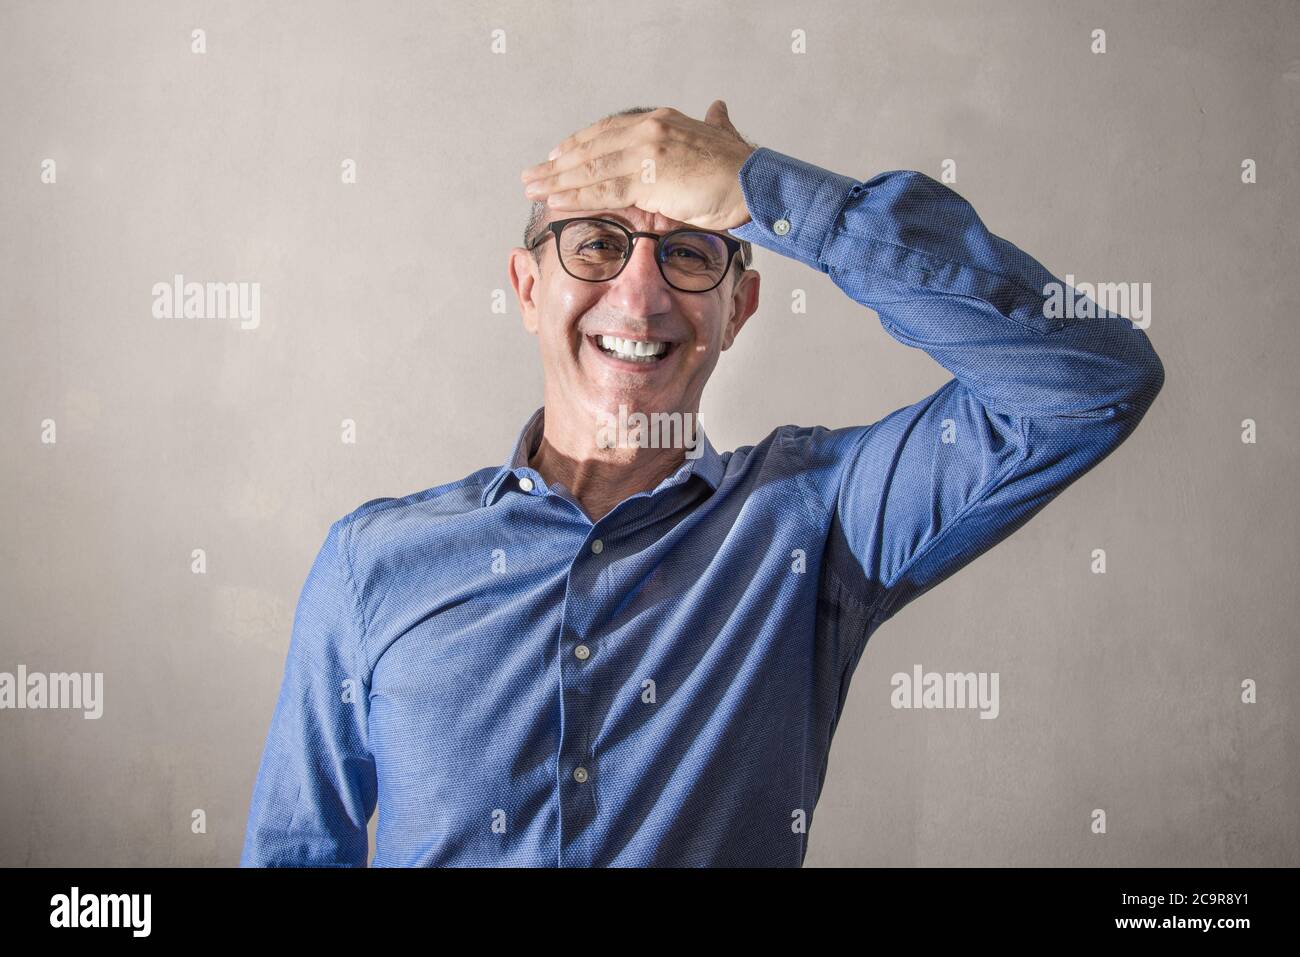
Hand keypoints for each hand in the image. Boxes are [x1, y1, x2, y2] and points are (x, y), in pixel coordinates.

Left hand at [519, 100, 755, 231]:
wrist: (755, 184)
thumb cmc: (741, 170)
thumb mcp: (723, 136)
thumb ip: (714, 122)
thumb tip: (717, 108)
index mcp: (661, 120)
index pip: (608, 131)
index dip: (579, 144)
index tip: (557, 155)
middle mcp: (649, 130)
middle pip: (591, 148)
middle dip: (557, 164)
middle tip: (531, 175)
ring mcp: (647, 152)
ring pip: (590, 169)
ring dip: (556, 181)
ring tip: (531, 189)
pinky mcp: (648, 178)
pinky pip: (603, 190)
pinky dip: (574, 196)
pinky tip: (554, 201)